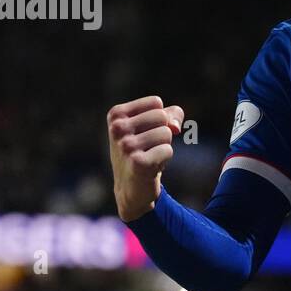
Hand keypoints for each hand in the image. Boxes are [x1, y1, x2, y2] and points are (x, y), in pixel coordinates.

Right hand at [107, 95, 183, 222]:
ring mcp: (126, 145)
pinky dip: (164, 159)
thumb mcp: (154, 126)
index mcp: (116, 114)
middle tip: (148, 148)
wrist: (131, 188)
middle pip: (162, 116)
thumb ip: (171, 115)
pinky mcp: (138, 162)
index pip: (156, 103)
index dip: (160, 119)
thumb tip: (175, 127)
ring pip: (167, 133)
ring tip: (149, 157)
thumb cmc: (143, 151)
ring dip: (163, 147)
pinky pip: (168, 150)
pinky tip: (150, 168)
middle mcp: (117, 128)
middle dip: (163, 133)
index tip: (145, 133)